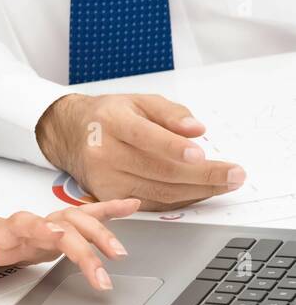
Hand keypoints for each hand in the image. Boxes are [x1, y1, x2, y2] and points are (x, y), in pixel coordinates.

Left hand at [0, 155, 139, 304]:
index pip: (22, 227)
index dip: (41, 229)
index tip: (59, 235)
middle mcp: (23, 228)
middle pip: (58, 226)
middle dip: (83, 246)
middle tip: (103, 274)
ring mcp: (38, 227)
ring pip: (74, 219)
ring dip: (99, 231)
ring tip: (121, 251)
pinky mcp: (49, 229)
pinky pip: (80, 216)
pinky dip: (106, 211)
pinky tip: (130, 208)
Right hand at [36, 93, 244, 210]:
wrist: (70, 135)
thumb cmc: (108, 117)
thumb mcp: (137, 101)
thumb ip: (170, 112)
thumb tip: (195, 130)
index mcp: (111, 122)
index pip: (144, 137)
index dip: (174, 147)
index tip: (202, 155)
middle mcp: (104, 153)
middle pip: (159, 169)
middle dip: (203, 175)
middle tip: (234, 174)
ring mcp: (105, 179)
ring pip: (160, 191)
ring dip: (199, 191)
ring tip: (225, 183)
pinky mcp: (109, 196)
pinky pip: (153, 203)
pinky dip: (181, 200)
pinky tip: (201, 192)